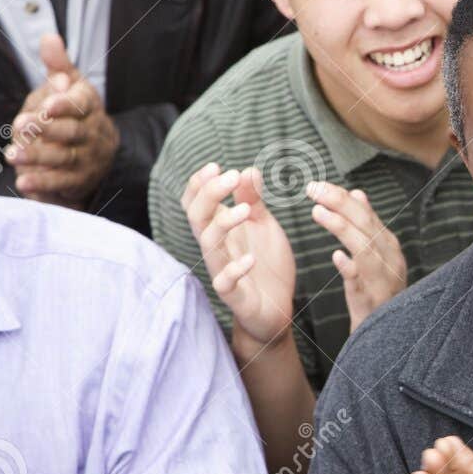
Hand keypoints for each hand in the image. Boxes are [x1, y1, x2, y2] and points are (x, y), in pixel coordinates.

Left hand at [8, 34, 119, 206]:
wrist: (99, 152)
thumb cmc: (76, 114)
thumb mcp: (70, 86)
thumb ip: (58, 65)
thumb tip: (50, 38)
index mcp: (89, 107)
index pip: (82, 104)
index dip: (65, 105)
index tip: (48, 105)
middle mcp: (92, 134)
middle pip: (72, 132)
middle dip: (47, 130)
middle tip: (22, 126)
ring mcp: (88, 159)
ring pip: (65, 159)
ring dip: (39, 157)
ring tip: (13, 155)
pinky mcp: (79, 181)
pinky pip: (62, 184)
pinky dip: (43, 184)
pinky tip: (24, 183)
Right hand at [182, 164, 297, 351]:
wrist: (276, 308)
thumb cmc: (266, 264)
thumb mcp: (263, 226)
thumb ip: (253, 201)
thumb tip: (247, 170)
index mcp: (220, 229)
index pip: (196, 202)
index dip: (200, 183)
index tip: (216, 165)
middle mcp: (216, 247)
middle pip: (198, 217)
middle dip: (209, 194)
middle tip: (230, 176)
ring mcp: (222, 270)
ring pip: (209, 245)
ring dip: (224, 224)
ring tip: (245, 210)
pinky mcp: (234, 294)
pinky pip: (225, 282)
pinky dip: (235, 269)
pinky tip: (250, 259)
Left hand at [305, 182, 407, 331]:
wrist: (387, 333)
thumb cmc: (377, 289)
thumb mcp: (377, 254)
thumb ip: (367, 224)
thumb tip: (357, 193)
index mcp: (388, 245)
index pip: (365, 213)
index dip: (342, 197)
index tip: (318, 185)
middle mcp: (389, 259)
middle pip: (365, 225)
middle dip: (339, 204)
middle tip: (313, 190)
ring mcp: (382, 280)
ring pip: (365, 249)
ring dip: (342, 229)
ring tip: (318, 212)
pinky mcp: (371, 301)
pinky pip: (362, 283)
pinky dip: (351, 268)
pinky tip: (337, 256)